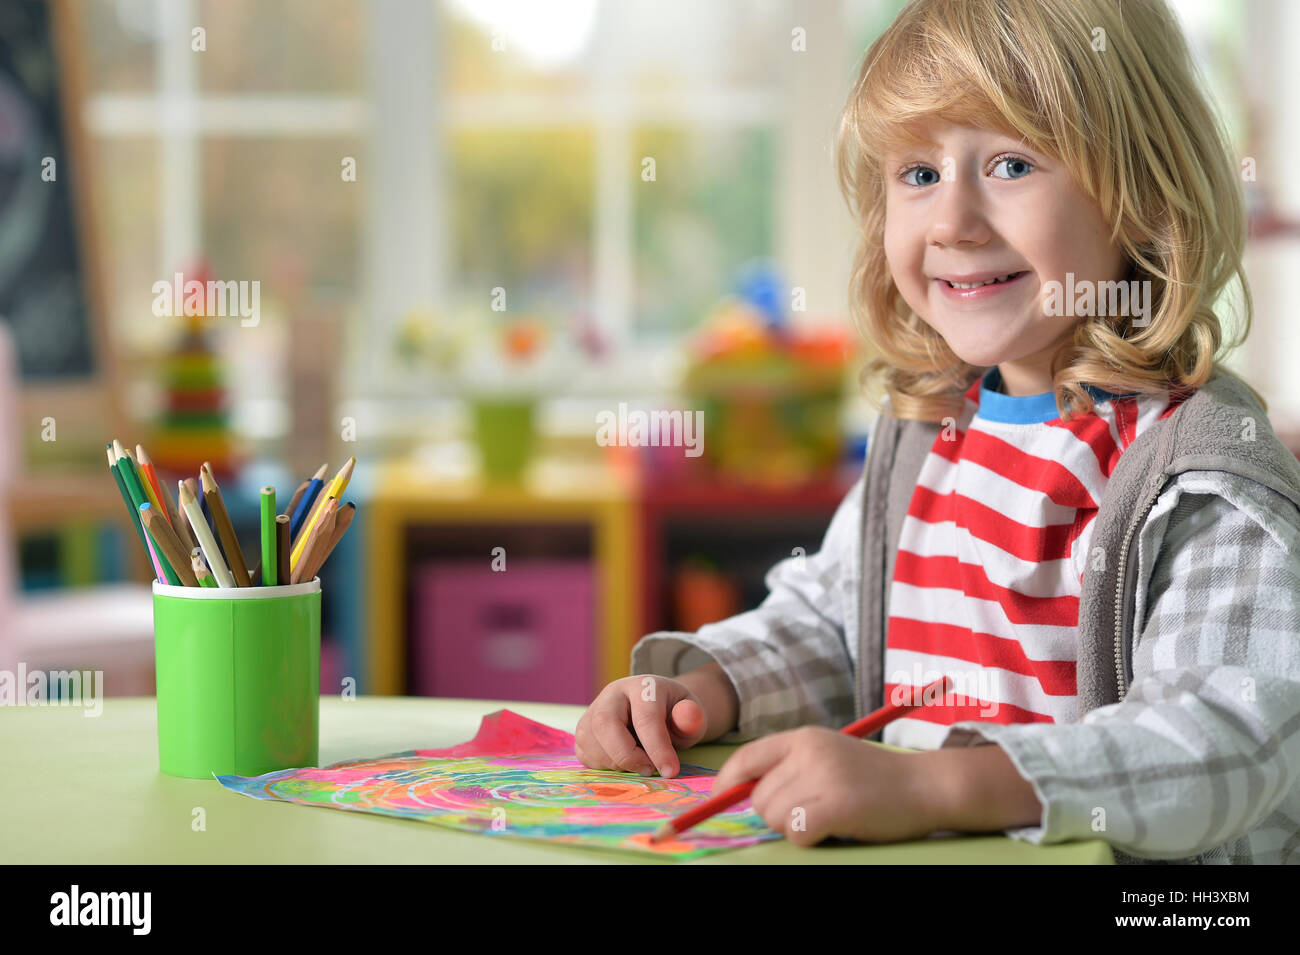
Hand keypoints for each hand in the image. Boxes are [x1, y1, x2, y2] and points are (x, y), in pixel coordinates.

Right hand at [575, 675, 707, 777]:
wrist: (659, 709)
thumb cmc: (676, 715)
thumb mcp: (691, 715)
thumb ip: (691, 717)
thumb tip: (688, 716)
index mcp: (642, 686)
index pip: (645, 717)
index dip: (657, 747)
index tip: (670, 771)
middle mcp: (613, 693)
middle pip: (605, 723)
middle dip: (626, 755)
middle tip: (649, 770)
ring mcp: (594, 709)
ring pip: (590, 739)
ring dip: (615, 762)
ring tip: (640, 763)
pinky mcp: (584, 728)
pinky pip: (583, 751)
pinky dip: (602, 764)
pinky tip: (623, 761)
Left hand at [710, 726, 946, 846]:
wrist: (926, 785)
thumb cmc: (874, 779)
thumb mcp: (828, 757)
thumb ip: (789, 769)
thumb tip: (738, 796)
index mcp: (804, 737)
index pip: (745, 758)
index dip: (725, 784)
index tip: (716, 802)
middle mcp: (809, 751)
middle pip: (757, 797)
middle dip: (774, 815)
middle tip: (810, 813)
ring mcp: (824, 776)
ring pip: (773, 817)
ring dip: (793, 828)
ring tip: (826, 818)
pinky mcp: (838, 805)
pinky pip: (796, 833)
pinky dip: (808, 838)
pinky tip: (832, 829)